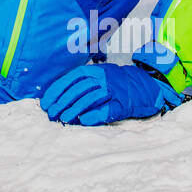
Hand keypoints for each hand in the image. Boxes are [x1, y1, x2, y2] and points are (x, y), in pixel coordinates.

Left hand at [38, 62, 184, 125]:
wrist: (146, 86)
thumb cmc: (116, 84)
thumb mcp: (98, 77)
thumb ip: (80, 84)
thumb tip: (57, 99)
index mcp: (94, 70)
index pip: (70, 79)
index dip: (56, 91)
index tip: (46, 103)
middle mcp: (103, 78)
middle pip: (78, 90)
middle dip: (62, 103)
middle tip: (52, 114)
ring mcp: (114, 90)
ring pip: (90, 99)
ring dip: (74, 110)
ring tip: (63, 118)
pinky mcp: (123, 103)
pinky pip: (107, 109)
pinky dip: (94, 116)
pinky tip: (84, 121)